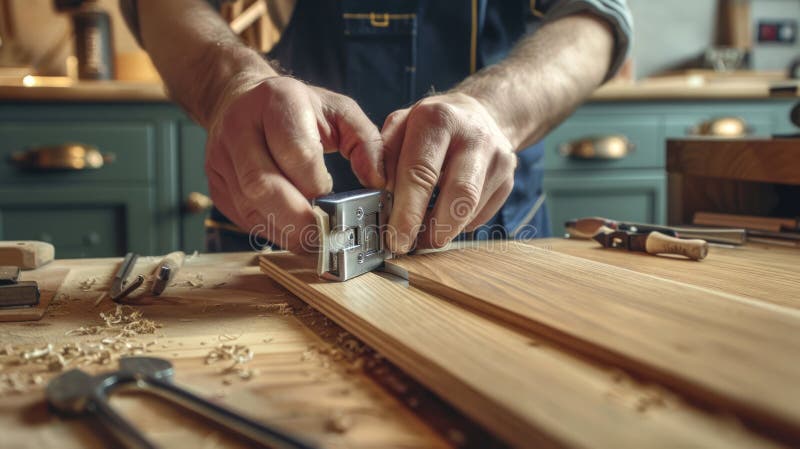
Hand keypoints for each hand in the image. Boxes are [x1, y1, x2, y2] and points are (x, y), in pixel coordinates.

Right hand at [206, 76, 384, 251]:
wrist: (241, 100)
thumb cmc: (298, 108)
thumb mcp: (340, 111)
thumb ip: (367, 142)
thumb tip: (378, 181)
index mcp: (276, 101)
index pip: (296, 153)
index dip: (318, 185)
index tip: (336, 201)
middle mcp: (240, 128)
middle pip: (263, 185)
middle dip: (299, 219)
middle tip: (327, 236)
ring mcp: (221, 158)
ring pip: (250, 206)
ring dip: (286, 231)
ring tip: (315, 242)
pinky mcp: (217, 185)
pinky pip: (243, 218)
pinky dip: (272, 232)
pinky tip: (294, 234)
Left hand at [381, 92, 517, 252]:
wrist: (482, 113)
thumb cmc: (433, 124)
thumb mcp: (401, 124)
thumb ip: (383, 154)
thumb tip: (376, 188)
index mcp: (439, 119)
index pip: (421, 173)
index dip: (407, 212)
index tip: (394, 239)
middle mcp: (474, 137)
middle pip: (458, 197)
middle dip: (432, 230)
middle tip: (410, 246)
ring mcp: (498, 159)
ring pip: (471, 212)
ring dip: (443, 230)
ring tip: (422, 233)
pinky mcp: (508, 180)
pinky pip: (480, 216)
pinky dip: (457, 225)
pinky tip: (444, 217)